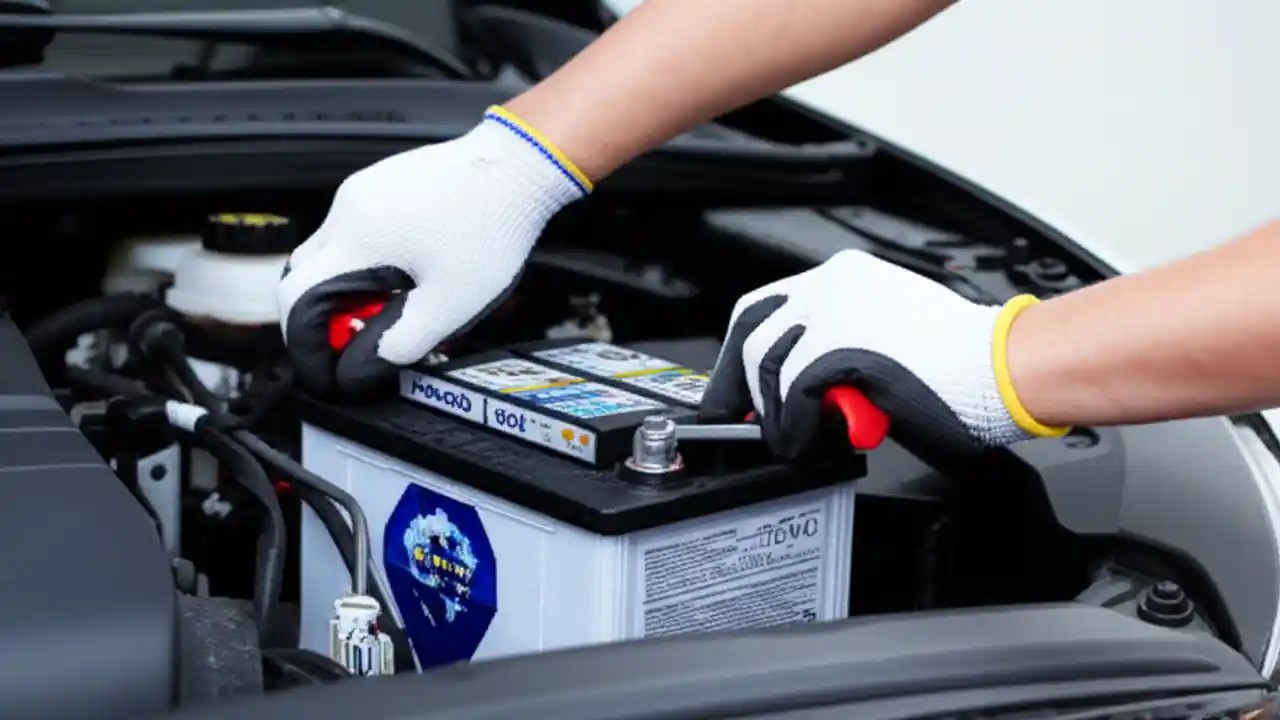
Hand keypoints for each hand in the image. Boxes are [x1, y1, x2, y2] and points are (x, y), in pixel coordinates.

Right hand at [277, 107, 591, 396]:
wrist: (518, 166)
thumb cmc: (492, 225)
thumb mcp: (449, 305)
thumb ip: (400, 345)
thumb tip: (359, 372)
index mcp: (356, 240)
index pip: (294, 302)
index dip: (306, 346)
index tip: (328, 370)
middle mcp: (347, 210)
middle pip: (303, 277)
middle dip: (322, 319)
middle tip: (360, 342)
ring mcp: (360, 192)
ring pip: (327, 253)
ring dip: (344, 289)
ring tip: (392, 308)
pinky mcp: (378, 184)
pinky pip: (351, 231)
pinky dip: (361, 262)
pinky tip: (403, 274)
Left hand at [699, 250, 1067, 461]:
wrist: (1007, 367)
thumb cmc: (967, 365)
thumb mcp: (886, 338)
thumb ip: (840, 350)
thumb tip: (804, 389)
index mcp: (846, 277)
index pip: (767, 308)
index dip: (745, 354)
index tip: (737, 388)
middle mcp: (833, 285)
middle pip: (753, 332)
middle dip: (742, 384)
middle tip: (746, 422)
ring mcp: (835, 313)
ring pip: (768, 365)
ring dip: (778, 412)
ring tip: (805, 436)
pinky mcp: (841, 349)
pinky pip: (793, 395)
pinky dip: (796, 427)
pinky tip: (816, 439)